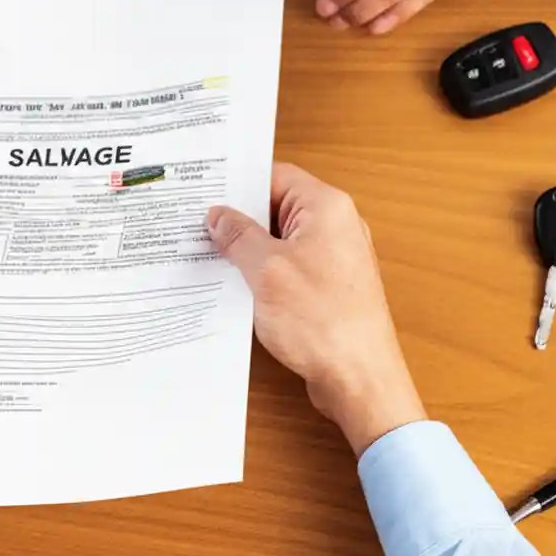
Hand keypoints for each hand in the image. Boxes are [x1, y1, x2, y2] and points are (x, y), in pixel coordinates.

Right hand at [206, 164, 425, 454]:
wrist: (360, 379)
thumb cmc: (322, 322)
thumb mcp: (266, 271)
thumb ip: (238, 236)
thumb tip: (218, 216)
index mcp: (326, 208)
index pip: (275, 175)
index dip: (237, 183)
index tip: (203, 192)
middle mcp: (335, 227)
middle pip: (276, 207)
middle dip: (237, 219)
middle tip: (195, 226)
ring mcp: (333, 259)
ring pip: (280, 240)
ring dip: (248, 250)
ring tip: (208, 256)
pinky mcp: (328, 287)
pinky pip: (288, 267)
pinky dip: (262, 273)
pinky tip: (235, 286)